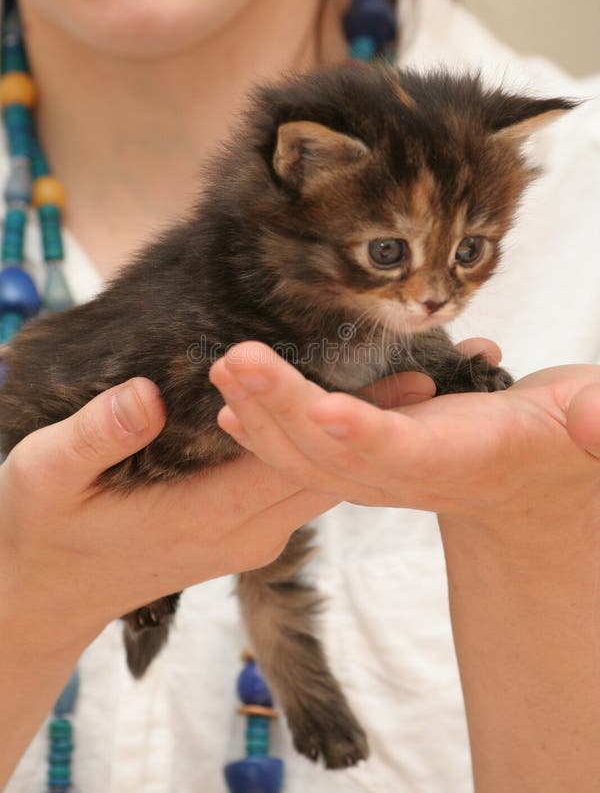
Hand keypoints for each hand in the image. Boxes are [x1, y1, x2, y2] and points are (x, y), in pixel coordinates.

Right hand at [0, 377, 333, 649]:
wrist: (52, 594)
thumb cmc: (46, 526)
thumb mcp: (46, 475)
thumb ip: (94, 436)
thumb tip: (146, 393)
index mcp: (202, 518)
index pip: (282, 456)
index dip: (300, 402)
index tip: (313, 347)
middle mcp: (244, 535)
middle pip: (321, 468)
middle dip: (335, 410)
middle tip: (346, 343)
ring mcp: (256, 539)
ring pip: (322, 478)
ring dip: (329, 427)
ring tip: (348, 361)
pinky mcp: (254, 532)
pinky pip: (302, 485)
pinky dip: (313, 444)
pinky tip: (313, 397)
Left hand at [209, 341, 599, 526]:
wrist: (531, 475)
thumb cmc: (566, 439)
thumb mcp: (592, 423)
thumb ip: (598, 422)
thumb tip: (595, 420)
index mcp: (465, 459)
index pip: (408, 453)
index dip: (367, 436)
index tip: (323, 410)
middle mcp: (410, 475)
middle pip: (337, 453)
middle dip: (284, 410)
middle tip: (237, 361)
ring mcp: (380, 474)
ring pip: (309, 456)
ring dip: (262, 416)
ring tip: (224, 370)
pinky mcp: (364, 460)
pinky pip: (306, 453)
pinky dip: (266, 431)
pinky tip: (231, 404)